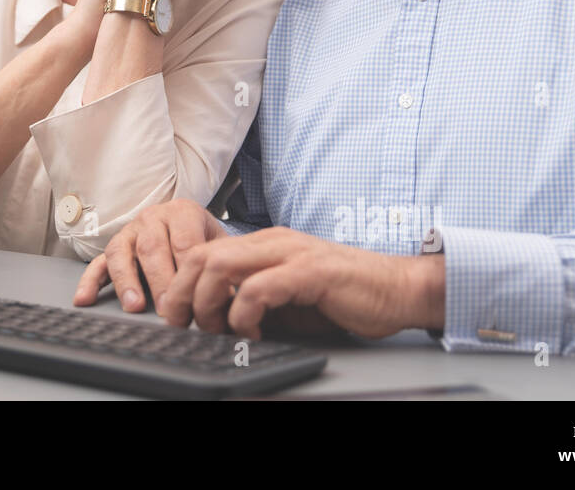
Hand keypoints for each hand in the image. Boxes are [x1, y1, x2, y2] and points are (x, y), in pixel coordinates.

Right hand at [73, 199, 224, 311]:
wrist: (189, 224)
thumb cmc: (205, 240)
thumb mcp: (220, 246)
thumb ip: (224, 266)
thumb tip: (232, 299)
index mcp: (183, 211)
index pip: (184, 241)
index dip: (188, 272)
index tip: (193, 298)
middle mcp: (154, 216)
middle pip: (153, 247)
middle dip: (160, 281)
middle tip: (168, 310)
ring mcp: (131, 231)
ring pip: (122, 252)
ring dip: (126, 281)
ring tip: (134, 306)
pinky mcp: (115, 246)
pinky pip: (98, 262)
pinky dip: (90, 281)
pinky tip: (85, 298)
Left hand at [159, 227, 445, 339]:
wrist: (397, 290)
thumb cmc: (346, 296)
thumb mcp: (288, 297)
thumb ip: (255, 299)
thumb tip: (217, 320)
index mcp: (264, 243)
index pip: (203, 252)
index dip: (181, 284)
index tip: (177, 317)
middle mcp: (272, 241)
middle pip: (201, 255)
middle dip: (182, 293)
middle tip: (183, 326)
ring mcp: (289, 253)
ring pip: (220, 266)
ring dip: (207, 304)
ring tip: (217, 330)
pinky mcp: (308, 273)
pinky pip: (257, 289)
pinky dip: (243, 315)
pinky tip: (252, 333)